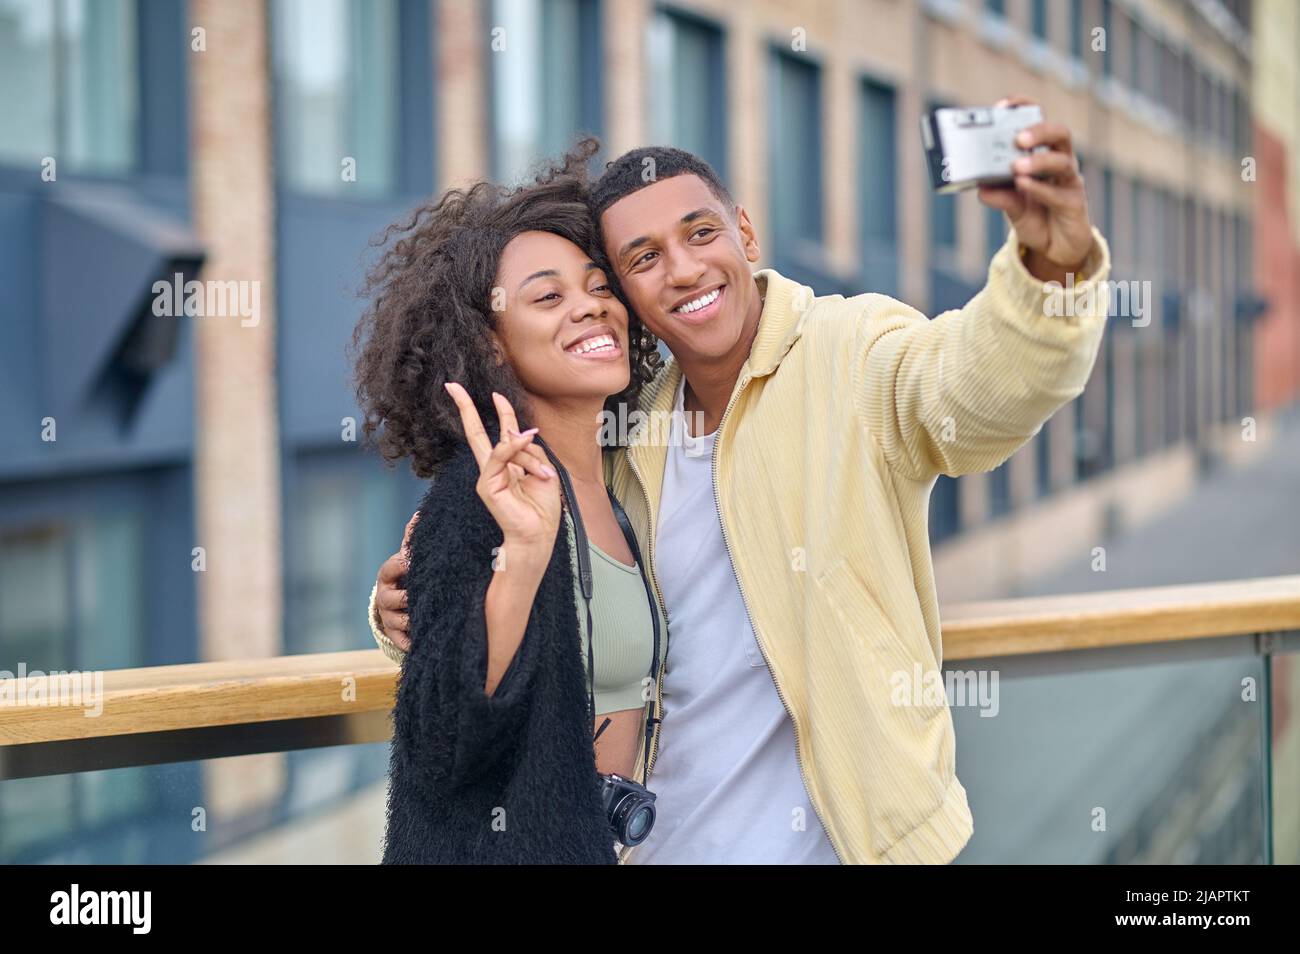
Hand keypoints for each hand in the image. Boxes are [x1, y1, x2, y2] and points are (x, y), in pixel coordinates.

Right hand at [374, 511, 418, 650]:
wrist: (403, 602)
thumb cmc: (411, 574)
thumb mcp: (411, 557)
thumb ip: (413, 539)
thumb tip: (420, 513)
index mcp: (389, 574)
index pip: (390, 568)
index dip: (400, 565)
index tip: (413, 562)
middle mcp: (385, 596)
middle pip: (390, 599)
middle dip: (404, 599)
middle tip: (418, 597)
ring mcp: (389, 617)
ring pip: (395, 621)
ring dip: (409, 621)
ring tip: (423, 620)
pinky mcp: (395, 634)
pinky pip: (399, 641)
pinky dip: (409, 643)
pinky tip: (420, 642)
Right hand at [444, 382, 560, 555]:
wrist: (538, 535)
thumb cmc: (542, 508)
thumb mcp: (543, 470)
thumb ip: (530, 451)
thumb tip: (519, 435)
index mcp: (507, 464)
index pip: (498, 433)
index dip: (498, 411)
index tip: (494, 393)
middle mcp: (493, 468)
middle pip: (474, 432)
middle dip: (465, 407)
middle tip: (452, 385)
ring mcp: (487, 476)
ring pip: (505, 445)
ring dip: (529, 456)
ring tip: (543, 477)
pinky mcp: (486, 485)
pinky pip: (500, 457)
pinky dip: (514, 447)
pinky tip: (525, 439)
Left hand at [978, 94, 1095, 282]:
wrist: (1055, 248)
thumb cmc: (1036, 218)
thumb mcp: (1011, 206)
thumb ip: (998, 195)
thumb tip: (980, 187)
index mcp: (1043, 155)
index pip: (1038, 121)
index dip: (1024, 109)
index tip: (1002, 107)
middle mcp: (1059, 162)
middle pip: (1059, 133)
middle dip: (1039, 130)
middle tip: (1018, 138)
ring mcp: (1069, 181)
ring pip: (1061, 160)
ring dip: (1038, 160)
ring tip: (1016, 166)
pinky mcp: (1073, 203)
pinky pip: (1058, 192)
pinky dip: (1039, 188)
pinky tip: (1023, 185)